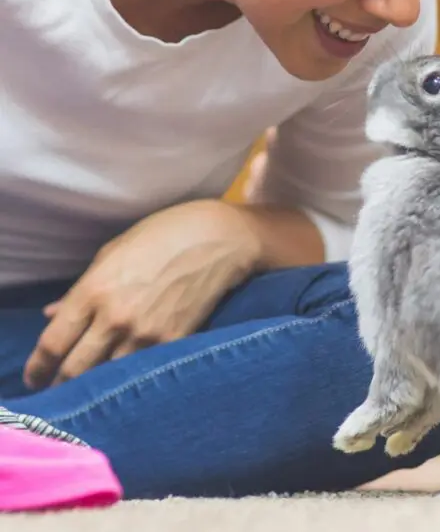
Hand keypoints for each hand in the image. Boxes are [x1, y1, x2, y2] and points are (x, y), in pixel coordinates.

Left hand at [24, 200, 260, 389]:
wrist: (219, 239)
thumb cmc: (164, 234)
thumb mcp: (114, 251)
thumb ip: (82, 287)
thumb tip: (53, 315)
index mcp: (94, 290)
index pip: (53, 343)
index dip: (38, 367)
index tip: (35, 376)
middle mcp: (115, 317)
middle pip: (75, 369)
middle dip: (62, 384)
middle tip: (60, 388)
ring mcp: (147, 333)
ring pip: (109, 376)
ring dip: (98, 383)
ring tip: (94, 387)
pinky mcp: (175, 341)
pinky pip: (144, 371)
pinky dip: (133, 377)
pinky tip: (130, 377)